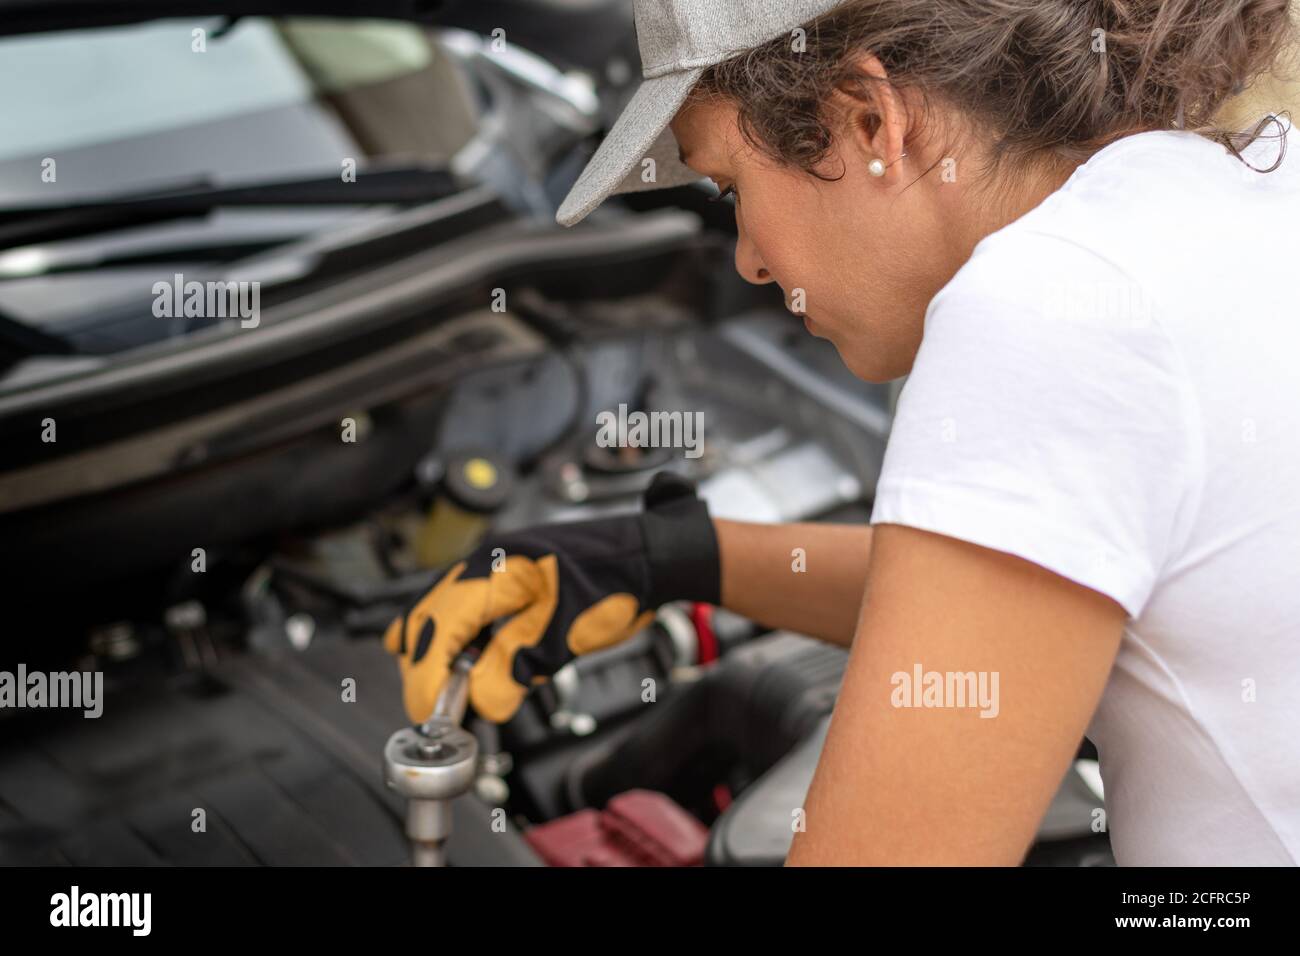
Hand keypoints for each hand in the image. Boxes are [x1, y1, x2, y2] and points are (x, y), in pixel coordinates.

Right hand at [384, 472, 718, 723]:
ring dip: (437, 656)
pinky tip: (471, 668)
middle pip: (426, 619)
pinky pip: (463, 614)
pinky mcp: (504, 584)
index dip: (425, 673)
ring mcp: (492, 570)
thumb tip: (482, 702)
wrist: (650, 557)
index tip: (429, 713)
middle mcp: (484, 564)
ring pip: (439, 616)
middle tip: (439, 711)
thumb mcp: (566, 635)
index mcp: (494, 569)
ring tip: (453, 694)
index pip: (435, 625)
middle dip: (425, 668)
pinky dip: (457, 643)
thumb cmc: (616, 582)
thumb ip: (517, 667)